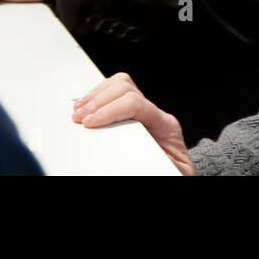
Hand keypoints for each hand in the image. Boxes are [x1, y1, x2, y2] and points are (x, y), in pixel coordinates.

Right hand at [72, 72, 194, 175]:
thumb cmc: (174, 173)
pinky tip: (88, 107)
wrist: (180, 174)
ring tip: (80, 110)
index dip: (109, 110)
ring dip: (97, 95)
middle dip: (98, 100)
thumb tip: (132, 157)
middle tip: (79, 117)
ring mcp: (147, 112)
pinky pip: (117, 94)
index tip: (90, 123)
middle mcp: (156, 114)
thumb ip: (154, 161)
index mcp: (166, 126)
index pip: (135, 104)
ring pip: (121, 85)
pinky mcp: (136, 115)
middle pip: (125, 88)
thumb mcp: (169, 170)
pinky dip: (100, 97)